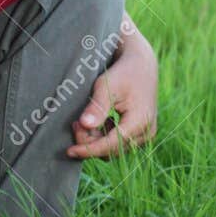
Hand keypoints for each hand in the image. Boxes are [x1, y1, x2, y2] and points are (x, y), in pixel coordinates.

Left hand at [69, 14, 157, 158]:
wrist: (141, 65)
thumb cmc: (123, 73)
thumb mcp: (106, 86)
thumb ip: (97, 107)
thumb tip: (85, 125)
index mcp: (139, 121)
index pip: (110, 145)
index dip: (88, 150)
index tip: (69, 150)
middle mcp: (146, 132)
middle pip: (111, 149)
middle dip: (89, 141)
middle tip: (75, 123)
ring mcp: (145, 134)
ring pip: (113, 148)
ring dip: (95, 139)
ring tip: (84, 120)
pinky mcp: (140, 132)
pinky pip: (117, 143)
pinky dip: (103, 136)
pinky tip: (94, 121)